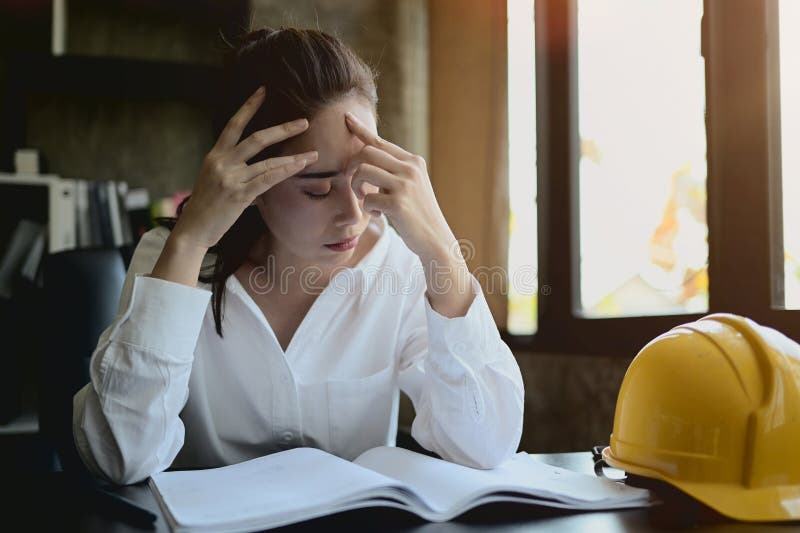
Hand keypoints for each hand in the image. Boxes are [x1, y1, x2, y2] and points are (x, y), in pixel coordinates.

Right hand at [173, 86, 317, 249]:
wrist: (193, 229)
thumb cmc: (206, 207)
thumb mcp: (215, 180)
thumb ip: (234, 170)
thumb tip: (258, 171)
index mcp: (215, 155)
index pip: (234, 125)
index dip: (249, 106)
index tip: (263, 91)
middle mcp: (222, 162)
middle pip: (257, 139)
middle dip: (283, 129)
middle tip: (304, 122)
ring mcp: (231, 178)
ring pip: (267, 162)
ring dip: (293, 157)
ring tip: (313, 154)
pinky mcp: (239, 195)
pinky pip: (267, 180)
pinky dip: (285, 172)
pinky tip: (299, 167)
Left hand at [344, 112, 456, 260]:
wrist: (436, 238)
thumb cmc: (418, 213)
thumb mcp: (412, 185)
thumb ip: (394, 171)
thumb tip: (367, 157)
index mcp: (413, 162)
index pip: (380, 141)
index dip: (360, 130)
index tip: (346, 118)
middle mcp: (410, 169)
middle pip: (366, 153)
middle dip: (352, 167)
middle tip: (355, 185)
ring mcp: (405, 185)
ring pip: (363, 170)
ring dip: (356, 186)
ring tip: (365, 199)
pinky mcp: (398, 204)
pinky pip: (368, 198)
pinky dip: (368, 208)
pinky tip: (378, 215)